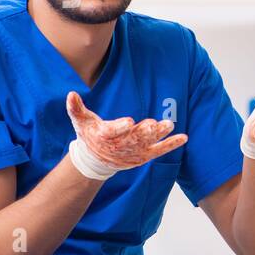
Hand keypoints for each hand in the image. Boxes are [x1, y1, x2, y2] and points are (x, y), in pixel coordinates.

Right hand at [66, 91, 187, 177]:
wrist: (96, 160)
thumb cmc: (90, 135)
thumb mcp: (80, 121)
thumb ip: (75, 108)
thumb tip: (71, 94)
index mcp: (104, 136)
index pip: (113, 132)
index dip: (121, 127)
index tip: (129, 121)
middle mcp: (120, 146)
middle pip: (133, 139)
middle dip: (144, 132)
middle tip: (154, 124)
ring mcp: (134, 152)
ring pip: (148, 144)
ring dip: (159, 136)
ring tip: (169, 125)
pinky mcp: (144, 155)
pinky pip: (160, 150)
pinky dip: (172, 144)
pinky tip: (183, 138)